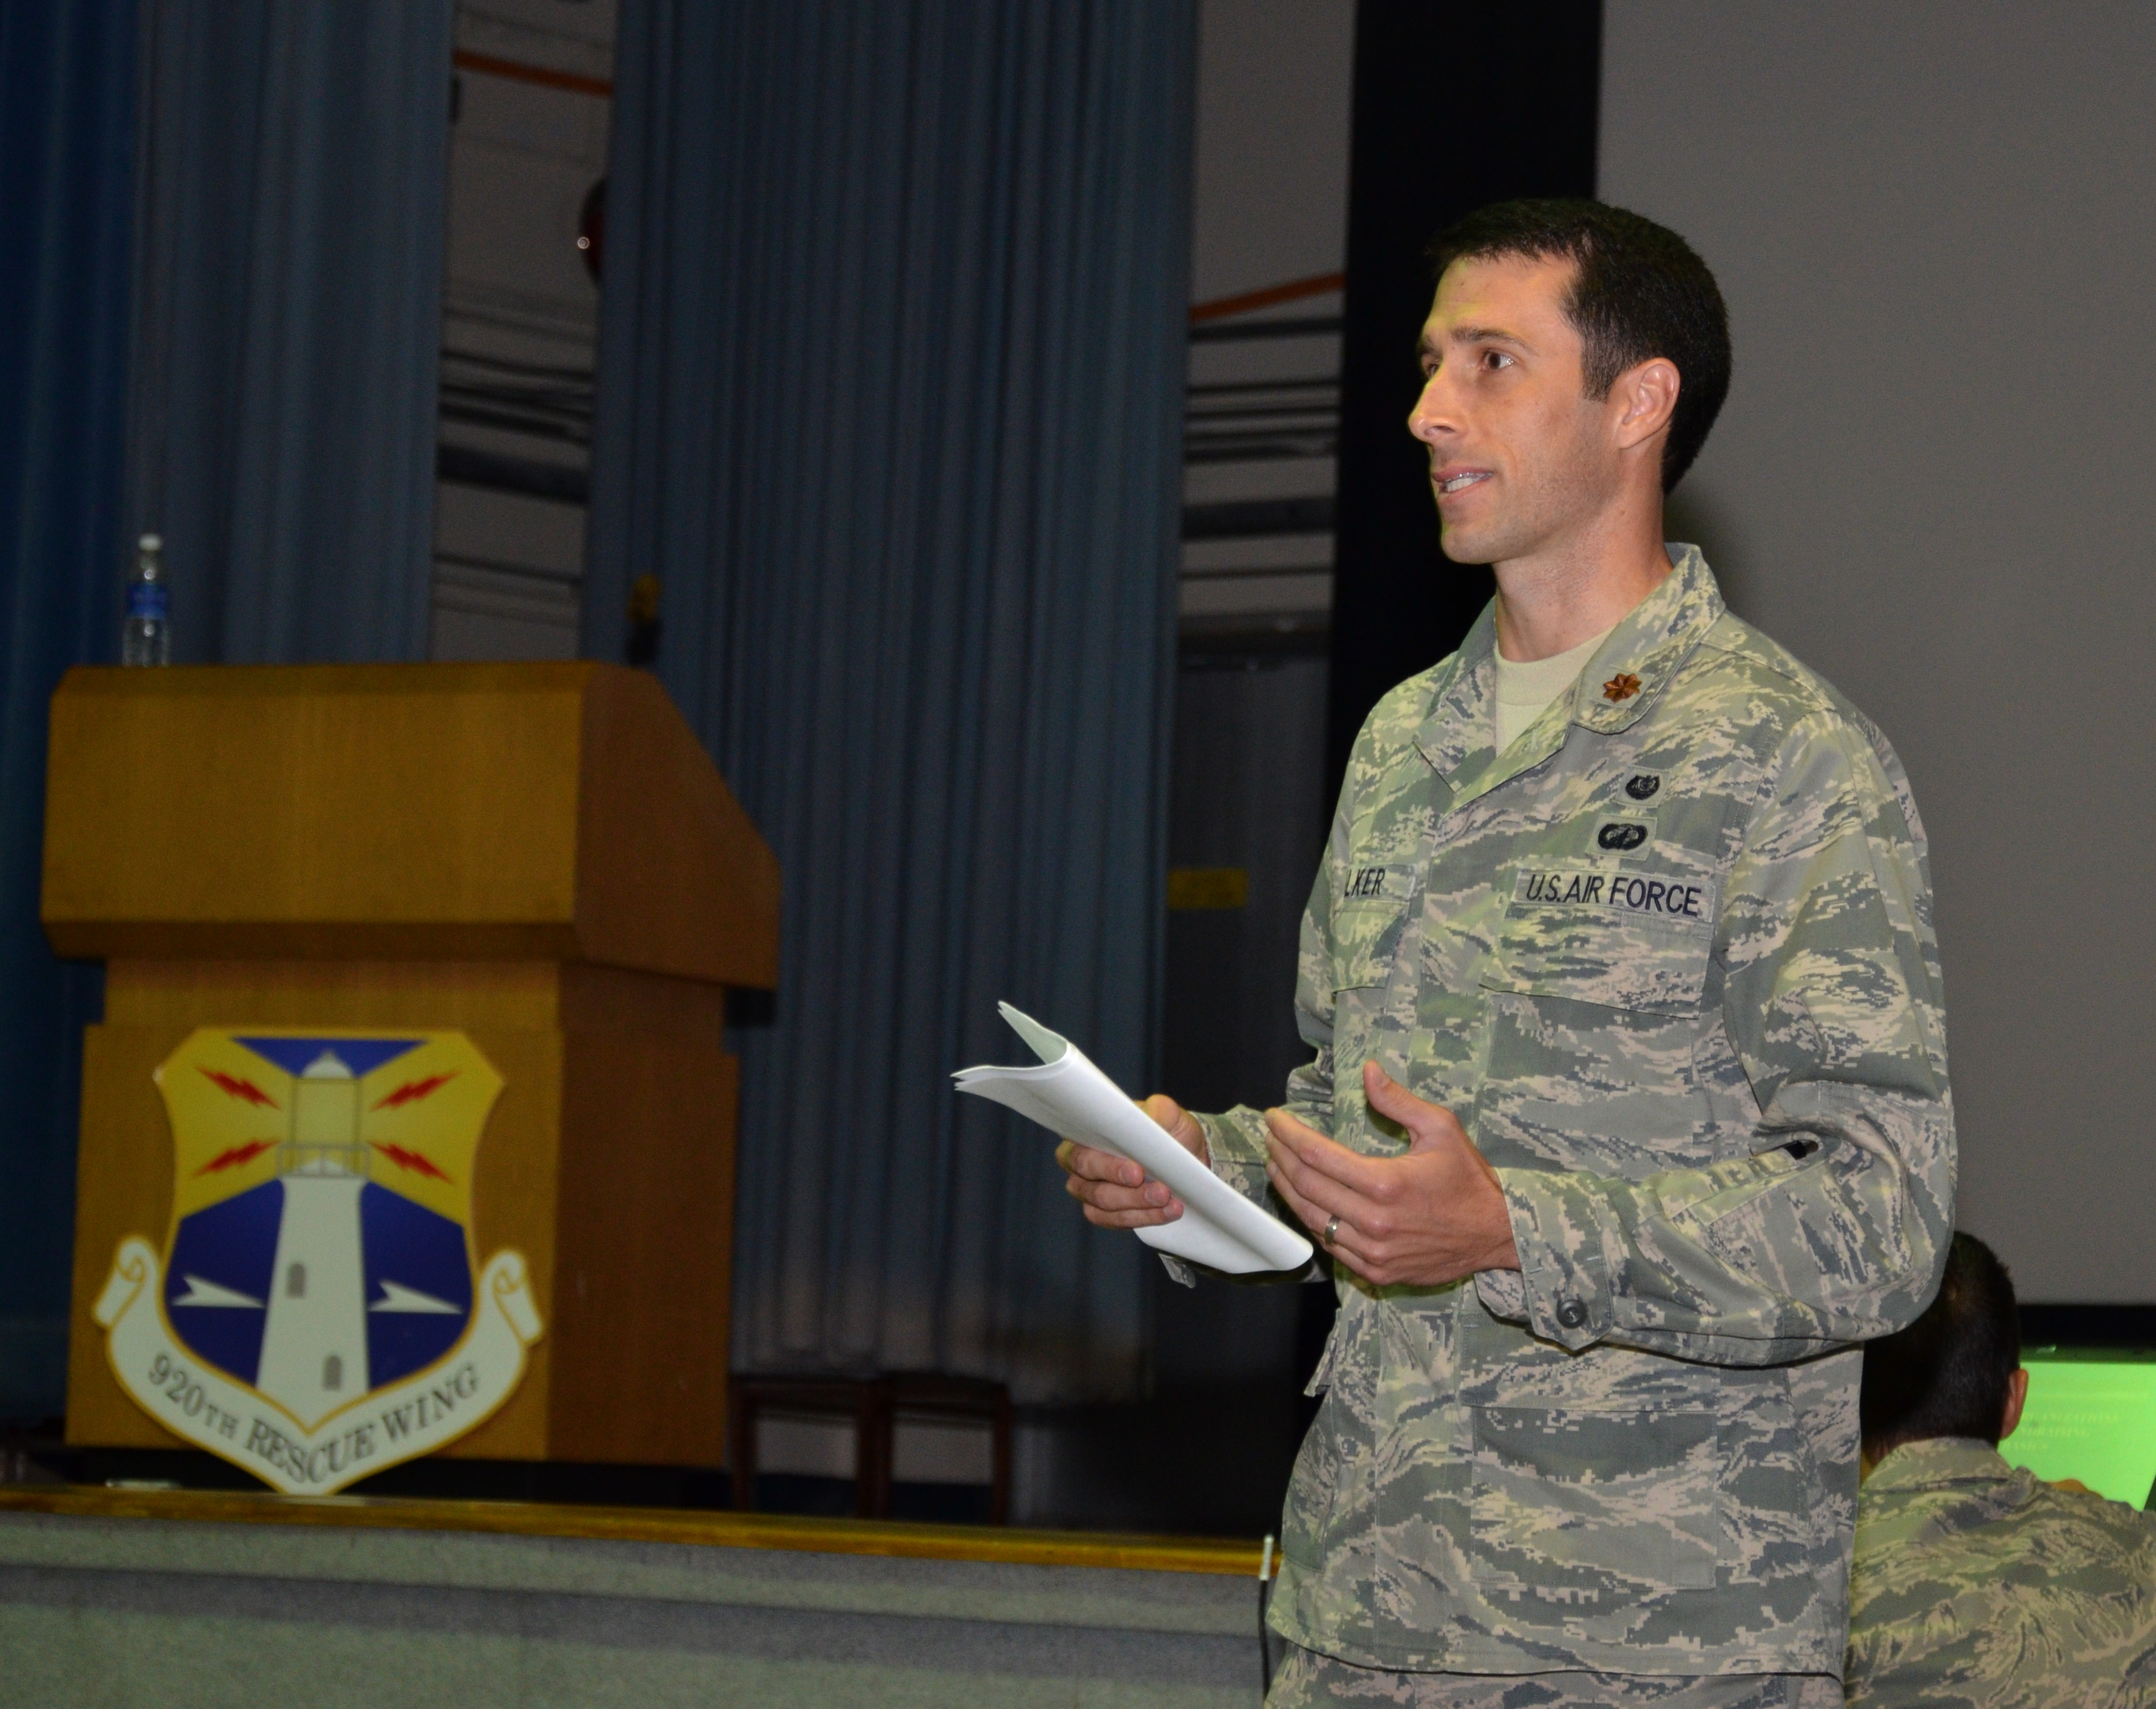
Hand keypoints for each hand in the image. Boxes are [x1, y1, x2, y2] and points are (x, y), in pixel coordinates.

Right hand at [1057, 1096, 1207, 1228]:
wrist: (1185, 1155)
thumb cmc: (1166, 1129)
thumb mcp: (1167, 1113)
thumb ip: (1156, 1110)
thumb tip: (1147, 1118)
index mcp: (1085, 1136)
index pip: (1081, 1153)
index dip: (1106, 1165)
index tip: (1136, 1171)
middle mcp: (1081, 1166)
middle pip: (1090, 1186)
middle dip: (1127, 1191)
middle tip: (1160, 1190)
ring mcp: (1090, 1192)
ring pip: (1106, 1206)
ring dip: (1140, 1205)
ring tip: (1167, 1199)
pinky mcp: (1105, 1213)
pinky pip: (1118, 1220)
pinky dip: (1145, 1217)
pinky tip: (1167, 1211)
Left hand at [1265, 1060, 1518, 1286]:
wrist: (1496, 1236)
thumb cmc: (1468, 1180)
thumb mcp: (1441, 1129)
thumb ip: (1398, 1101)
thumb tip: (1367, 1070)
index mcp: (1386, 1184)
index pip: (1317, 1155)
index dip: (1288, 1134)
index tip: (1274, 1119)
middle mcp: (1374, 1222)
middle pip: (1306, 1186)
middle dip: (1280, 1157)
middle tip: (1270, 1138)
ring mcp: (1372, 1251)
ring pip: (1311, 1219)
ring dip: (1287, 1189)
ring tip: (1276, 1165)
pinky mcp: (1375, 1270)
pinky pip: (1329, 1245)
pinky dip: (1310, 1219)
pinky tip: (1303, 1200)